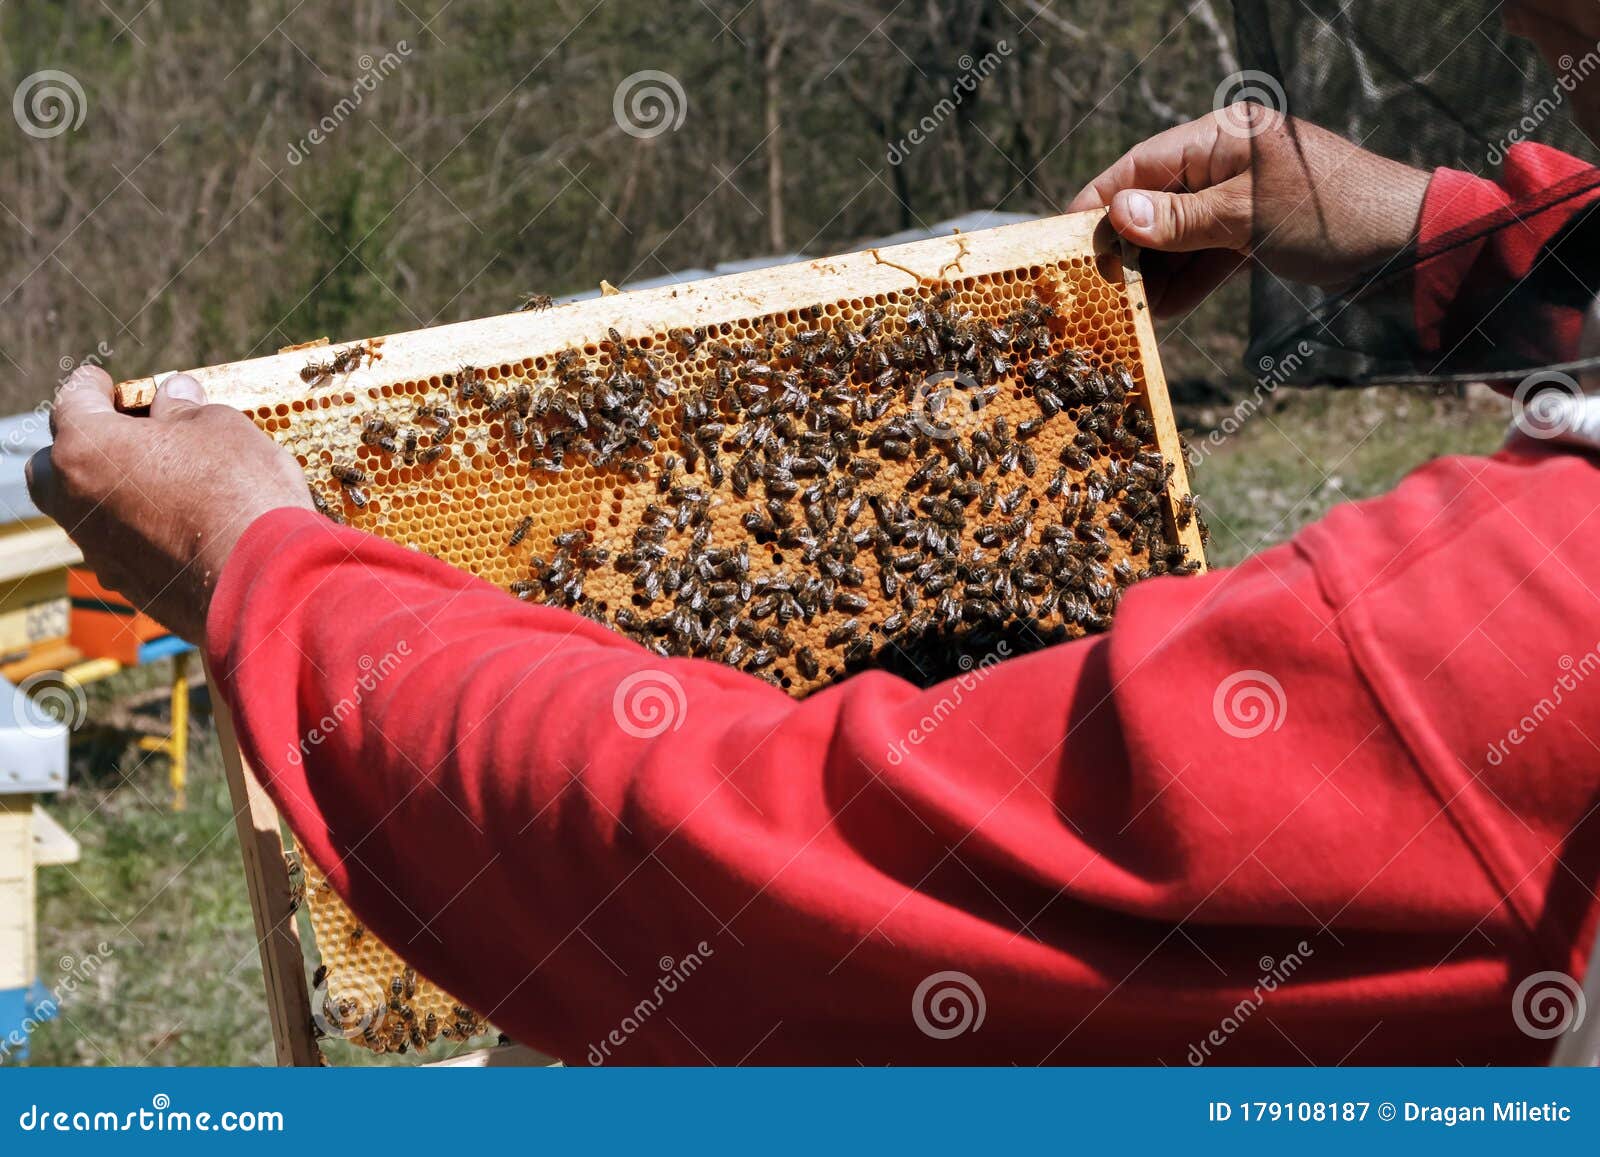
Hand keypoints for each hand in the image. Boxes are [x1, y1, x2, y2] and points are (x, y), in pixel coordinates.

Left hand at [27, 366, 312, 642]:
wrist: (264, 579)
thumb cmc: (239, 490)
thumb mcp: (220, 426)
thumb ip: (184, 409)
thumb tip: (174, 397)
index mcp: (87, 448)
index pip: (72, 399)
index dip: (93, 385)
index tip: (107, 383)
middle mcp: (76, 501)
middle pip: (56, 464)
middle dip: (84, 446)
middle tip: (129, 436)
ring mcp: (98, 550)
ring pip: (87, 510)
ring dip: (114, 491)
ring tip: (163, 483)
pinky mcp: (128, 585)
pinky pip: (120, 548)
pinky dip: (139, 532)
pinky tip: (180, 526)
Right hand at [1067, 108, 1432, 315]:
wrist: (1411, 246)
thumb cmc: (1334, 214)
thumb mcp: (1249, 216)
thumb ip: (1181, 219)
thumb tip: (1116, 214)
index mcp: (1224, 136)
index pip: (1142, 165)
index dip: (1100, 202)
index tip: (1065, 241)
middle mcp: (1228, 162)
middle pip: (1156, 203)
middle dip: (1125, 247)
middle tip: (1093, 289)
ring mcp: (1242, 199)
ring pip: (1179, 236)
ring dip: (1153, 275)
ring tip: (1125, 312)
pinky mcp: (1257, 233)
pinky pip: (1207, 256)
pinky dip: (1186, 284)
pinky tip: (1161, 314)